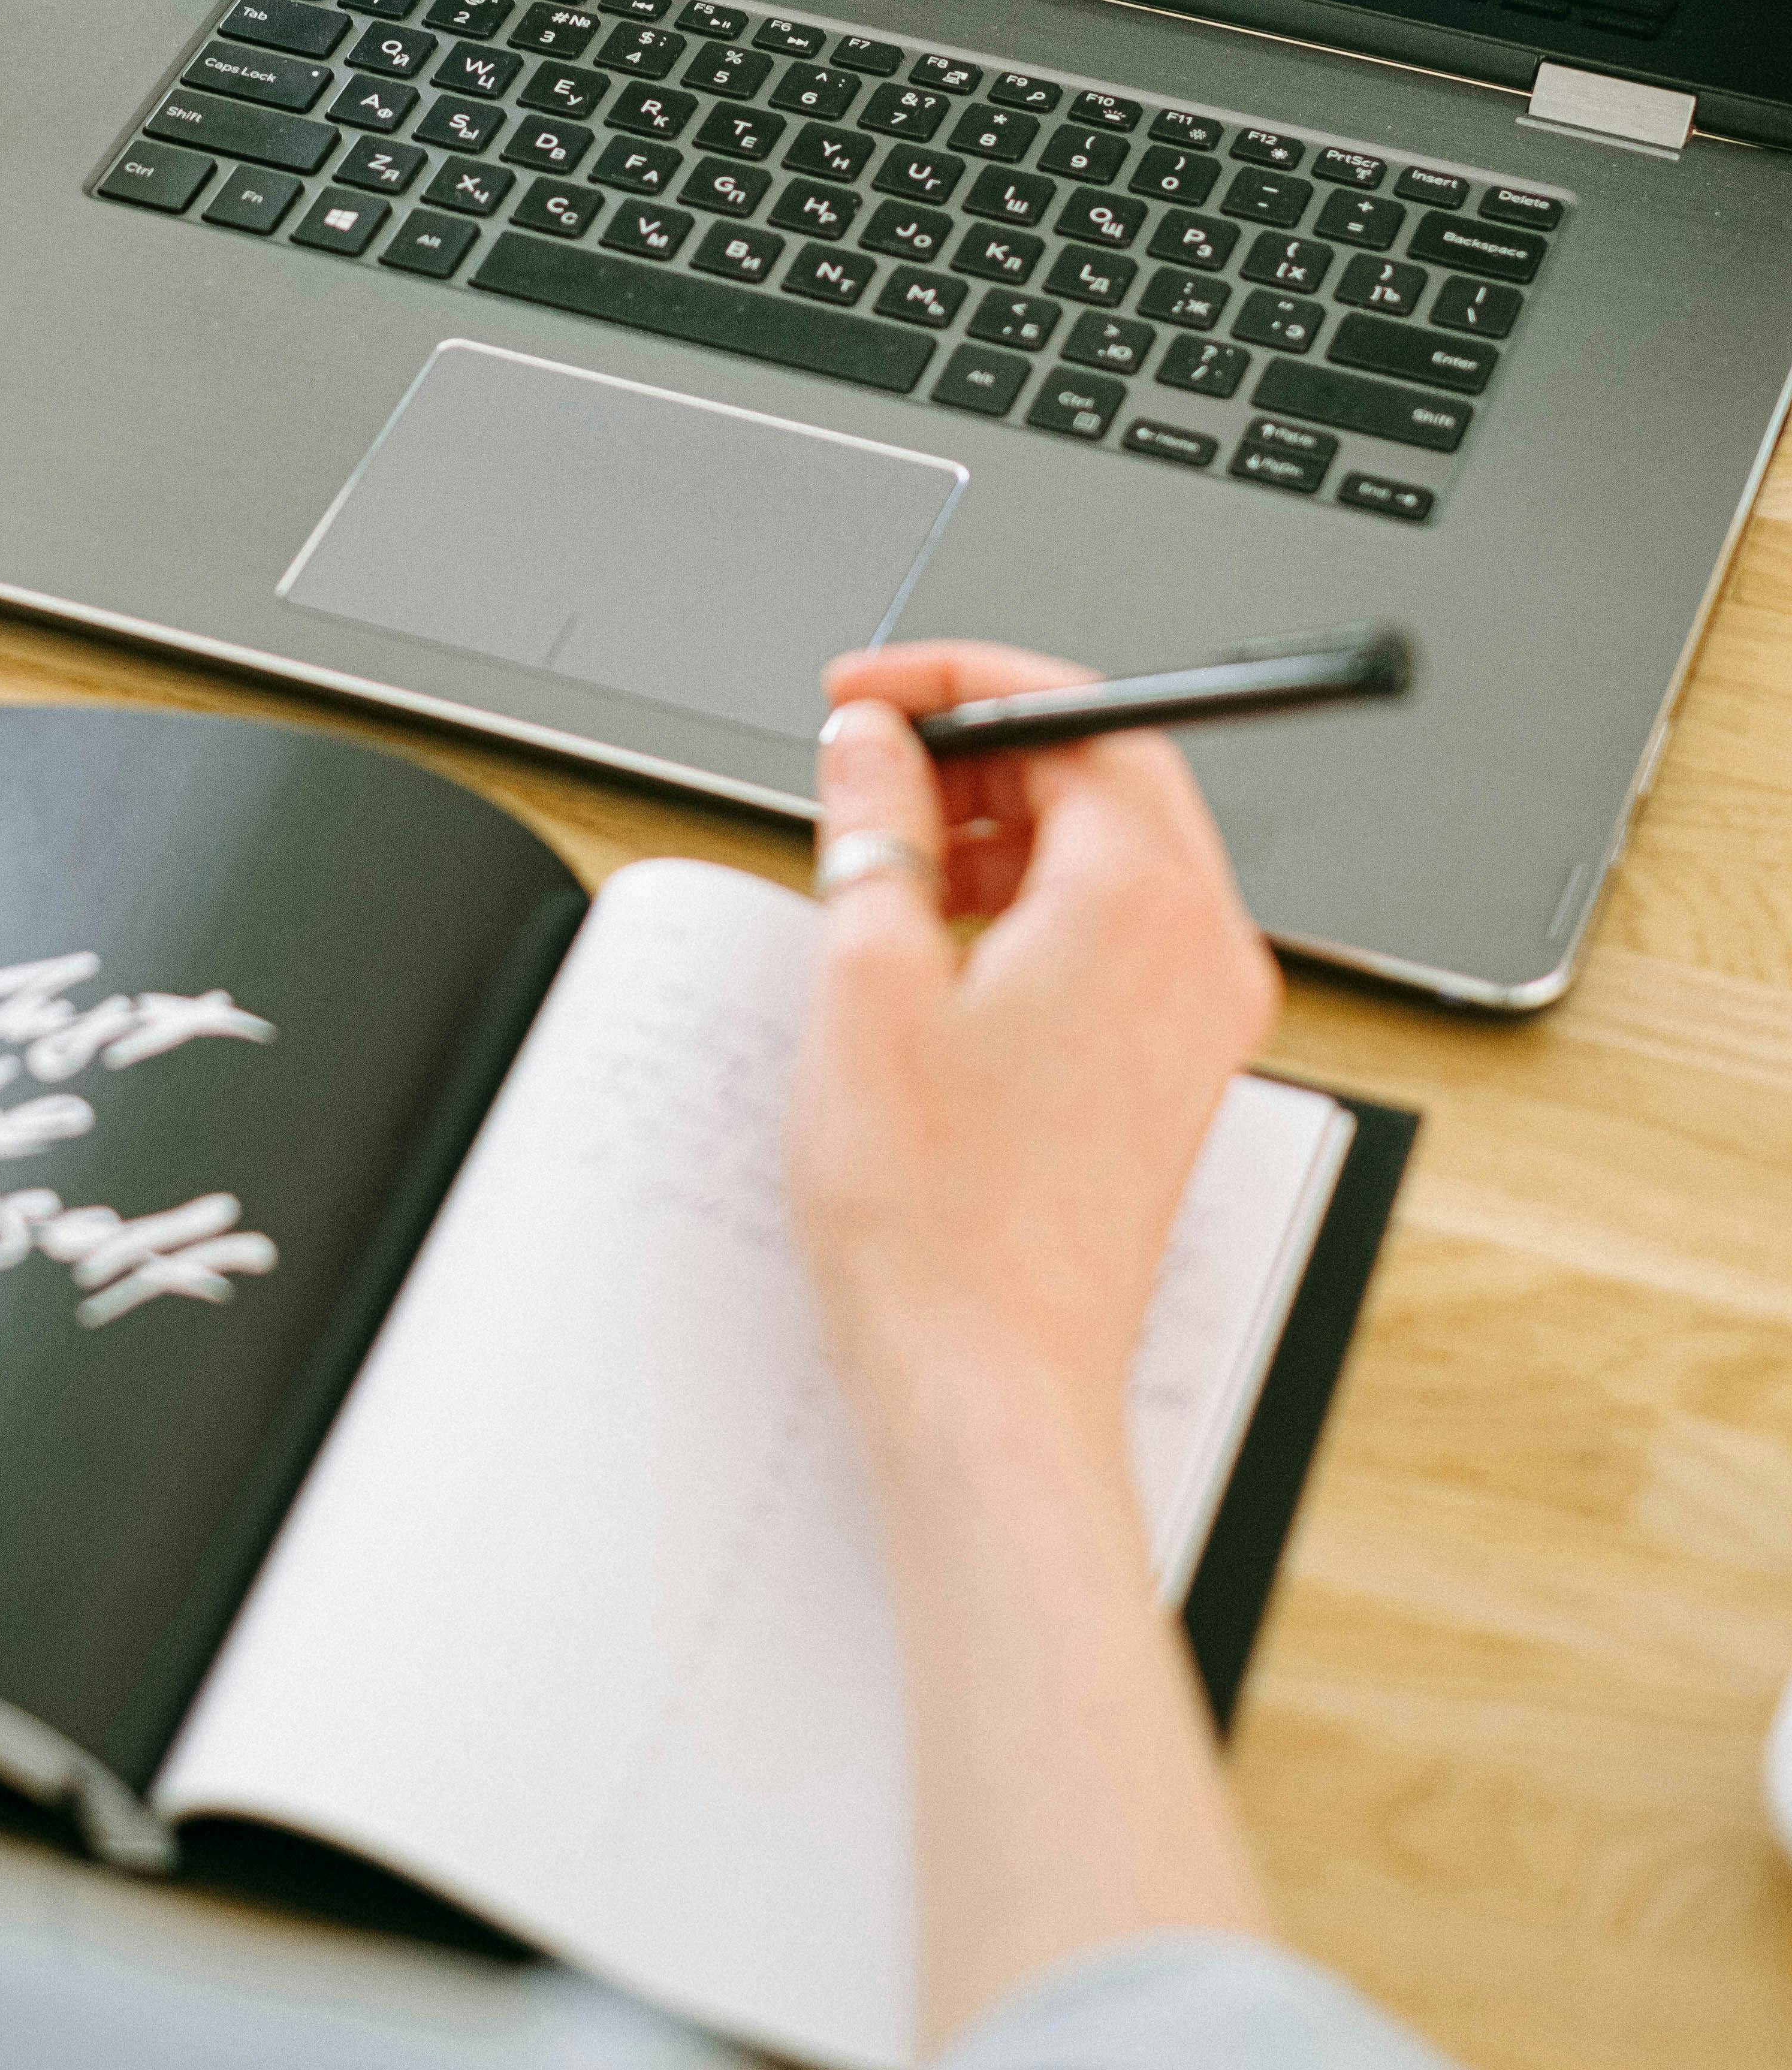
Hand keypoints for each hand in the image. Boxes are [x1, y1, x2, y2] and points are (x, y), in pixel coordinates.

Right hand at [787, 638, 1278, 1455]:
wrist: (991, 1389)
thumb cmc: (937, 1223)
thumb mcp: (868, 980)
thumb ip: (878, 829)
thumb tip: (873, 743)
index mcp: (1142, 904)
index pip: (1081, 712)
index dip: (960, 680)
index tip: (870, 693)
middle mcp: (1201, 949)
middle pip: (1110, 772)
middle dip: (982, 750)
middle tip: (870, 764)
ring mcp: (1201, 1015)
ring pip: (1114, 852)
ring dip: (1003, 828)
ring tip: (890, 863)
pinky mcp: (1175, 1069)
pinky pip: (1118, 931)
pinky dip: (1032, 904)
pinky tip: (939, 948)